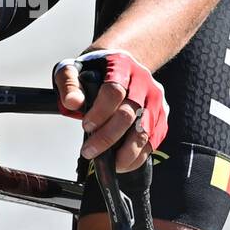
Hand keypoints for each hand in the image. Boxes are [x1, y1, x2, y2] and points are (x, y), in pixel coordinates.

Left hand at [52, 48, 168, 172]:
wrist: (120, 66)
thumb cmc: (97, 71)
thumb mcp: (74, 70)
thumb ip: (69, 83)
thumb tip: (72, 102)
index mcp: (122, 66)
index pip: (114, 90)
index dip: (100, 112)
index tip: (86, 126)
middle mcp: (143, 81)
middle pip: (130, 113)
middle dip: (108, 136)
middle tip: (89, 150)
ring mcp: (155, 100)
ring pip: (144, 130)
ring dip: (125, 152)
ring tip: (108, 163)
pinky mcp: (160, 116)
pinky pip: (153, 140)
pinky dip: (138, 156)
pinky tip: (121, 163)